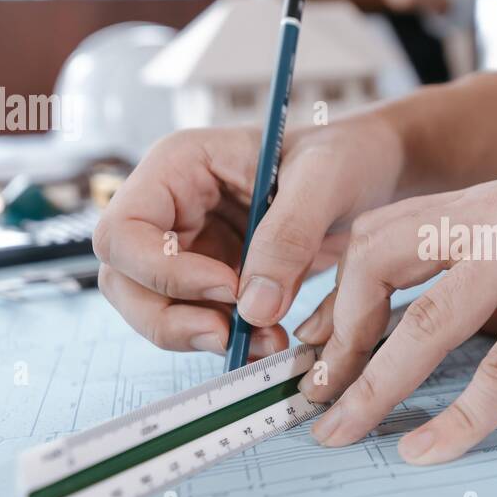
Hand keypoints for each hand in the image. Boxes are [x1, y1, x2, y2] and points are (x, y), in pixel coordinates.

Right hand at [93, 115, 405, 357]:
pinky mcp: (213, 280)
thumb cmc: (346, 155)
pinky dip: (227, 340)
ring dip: (200, 337)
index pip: (123, 231)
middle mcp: (170, 208)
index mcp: (178, 166)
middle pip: (124, 280)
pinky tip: (270, 339)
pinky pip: (197, 321)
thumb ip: (288, 236)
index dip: (161, 270)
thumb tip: (251, 308)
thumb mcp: (325, 179)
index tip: (227, 287)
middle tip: (230, 335)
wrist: (373, 175)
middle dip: (171, 318)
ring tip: (264, 341)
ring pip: (153, 309)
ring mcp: (188, 247)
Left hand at [297, 144, 496, 464]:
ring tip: (340, 434)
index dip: (338, 298)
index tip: (313, 351)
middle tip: (312, 396)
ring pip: (428, 322)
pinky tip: (429, 451)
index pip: (382, 239)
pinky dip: (461, 416)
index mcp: (490, 199)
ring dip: (375, 385)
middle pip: (379, 266)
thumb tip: (453, 329)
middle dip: (337, 337)